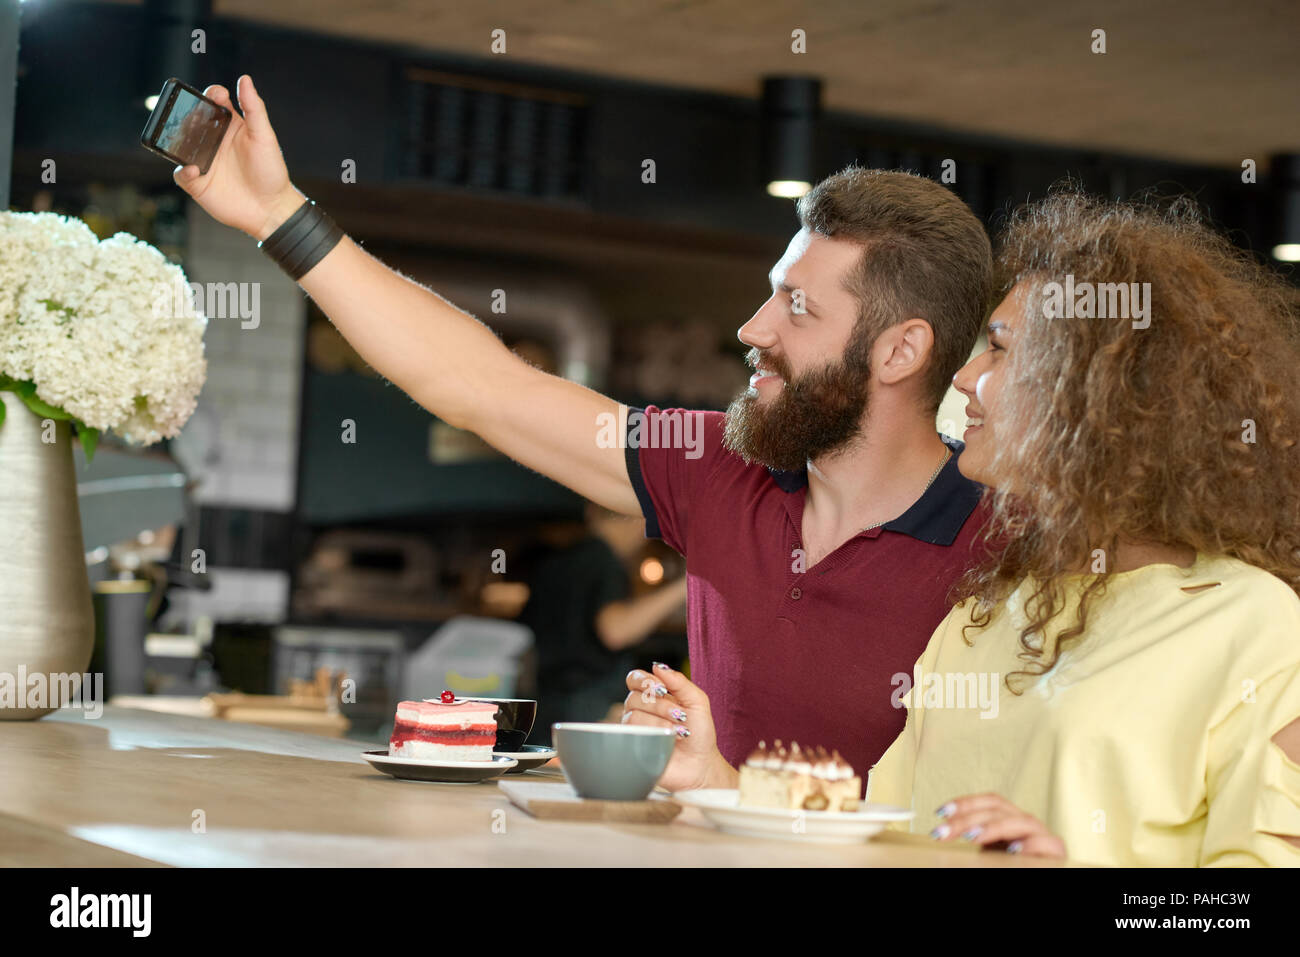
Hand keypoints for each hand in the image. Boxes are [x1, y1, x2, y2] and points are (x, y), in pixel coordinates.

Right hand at [172, 75, 305, 240]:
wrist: (271, 209)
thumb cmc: (271, 172)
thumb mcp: (265, 137)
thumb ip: (254, 108)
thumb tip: (244, 79)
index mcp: (229, 126)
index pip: (213, 102)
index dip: (211, 94)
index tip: (217, 93)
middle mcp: (214, 141)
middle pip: (191, 120)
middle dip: (188, 114)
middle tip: (193, 114)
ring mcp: (203, 161)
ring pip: (180, 144)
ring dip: (179, 139)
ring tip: (186, 137)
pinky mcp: (198, 182)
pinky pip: (181, 173)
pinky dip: (183, 170)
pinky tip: (195, 169)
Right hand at [622, 662, 736, 792]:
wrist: (701, 763)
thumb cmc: (699, 732)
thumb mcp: (697, 701)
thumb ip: (679, 681)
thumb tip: (657, 666)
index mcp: (653, 695)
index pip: (634, 678)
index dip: (645, 680)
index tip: (664, 689)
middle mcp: (639, 709)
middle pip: (634, 697)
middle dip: (661, 706)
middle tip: (681, 716)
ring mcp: (635, 729)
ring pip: (633, 716)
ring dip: (660, 723)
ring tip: (678, 732)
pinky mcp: (632, 746)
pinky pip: (631, 735)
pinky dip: (653, 736)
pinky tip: (667, 742)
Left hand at [930, 793, 1065, 857]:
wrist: (1036, 872)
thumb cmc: (1010, 864)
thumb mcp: (988, 854)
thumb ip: (974, 840)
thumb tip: (940, 833)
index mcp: (1010, 820)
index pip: (991, 801)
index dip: (966, 803)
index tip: (941, 812)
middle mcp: (1026, 824)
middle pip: (999, 809)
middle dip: (968, 818)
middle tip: (943, 831)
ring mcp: (1043, 836)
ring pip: (1022, 821)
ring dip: (994, 827)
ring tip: (972, 837)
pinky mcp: (1057, 852)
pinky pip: (1048, 843)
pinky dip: (1030, 845)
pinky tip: (1013, 851)